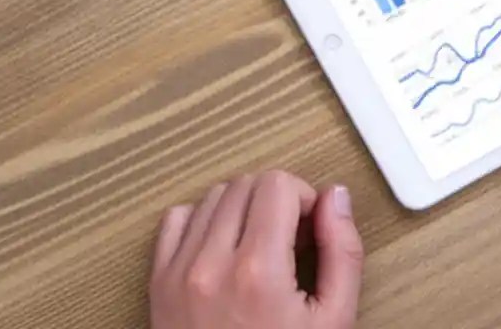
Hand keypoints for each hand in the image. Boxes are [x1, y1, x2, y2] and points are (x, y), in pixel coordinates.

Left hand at [149, 171, 363, 328]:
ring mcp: (177, 273)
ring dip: (242, 210)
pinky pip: (177, 219)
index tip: (310, 231)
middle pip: (246, 184)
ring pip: (213, 196)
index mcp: (258, 273)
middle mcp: (210, 265)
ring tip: (260, 249)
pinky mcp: (158, 283)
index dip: (305, 200)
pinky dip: (204, 222)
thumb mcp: (335, 320)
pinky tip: (225, 249)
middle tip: (291, 242)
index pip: (278, 185)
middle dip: (276, 202)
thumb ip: (343, 251)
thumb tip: (336, 197)